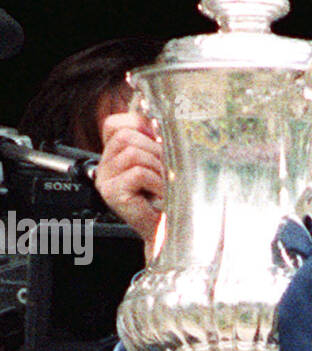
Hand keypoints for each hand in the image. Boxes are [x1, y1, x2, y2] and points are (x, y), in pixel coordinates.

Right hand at [95, 112, 164, 253]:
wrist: (168, 229)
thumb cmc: (167, 197)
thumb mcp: (159, 162)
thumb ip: (153, 141)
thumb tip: (157, 121)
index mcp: (113, 155)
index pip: (114, 124)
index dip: (137, 124)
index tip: (157, 138)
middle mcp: (104, 166)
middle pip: (125, 137)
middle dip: (153, 149)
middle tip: (166, 169)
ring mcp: (106, 180)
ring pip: (132, 153)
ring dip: (156, 167)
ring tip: (164, 183)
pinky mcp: (112, 194)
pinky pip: (137, 172)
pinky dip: (155, 181)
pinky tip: (160, 193)